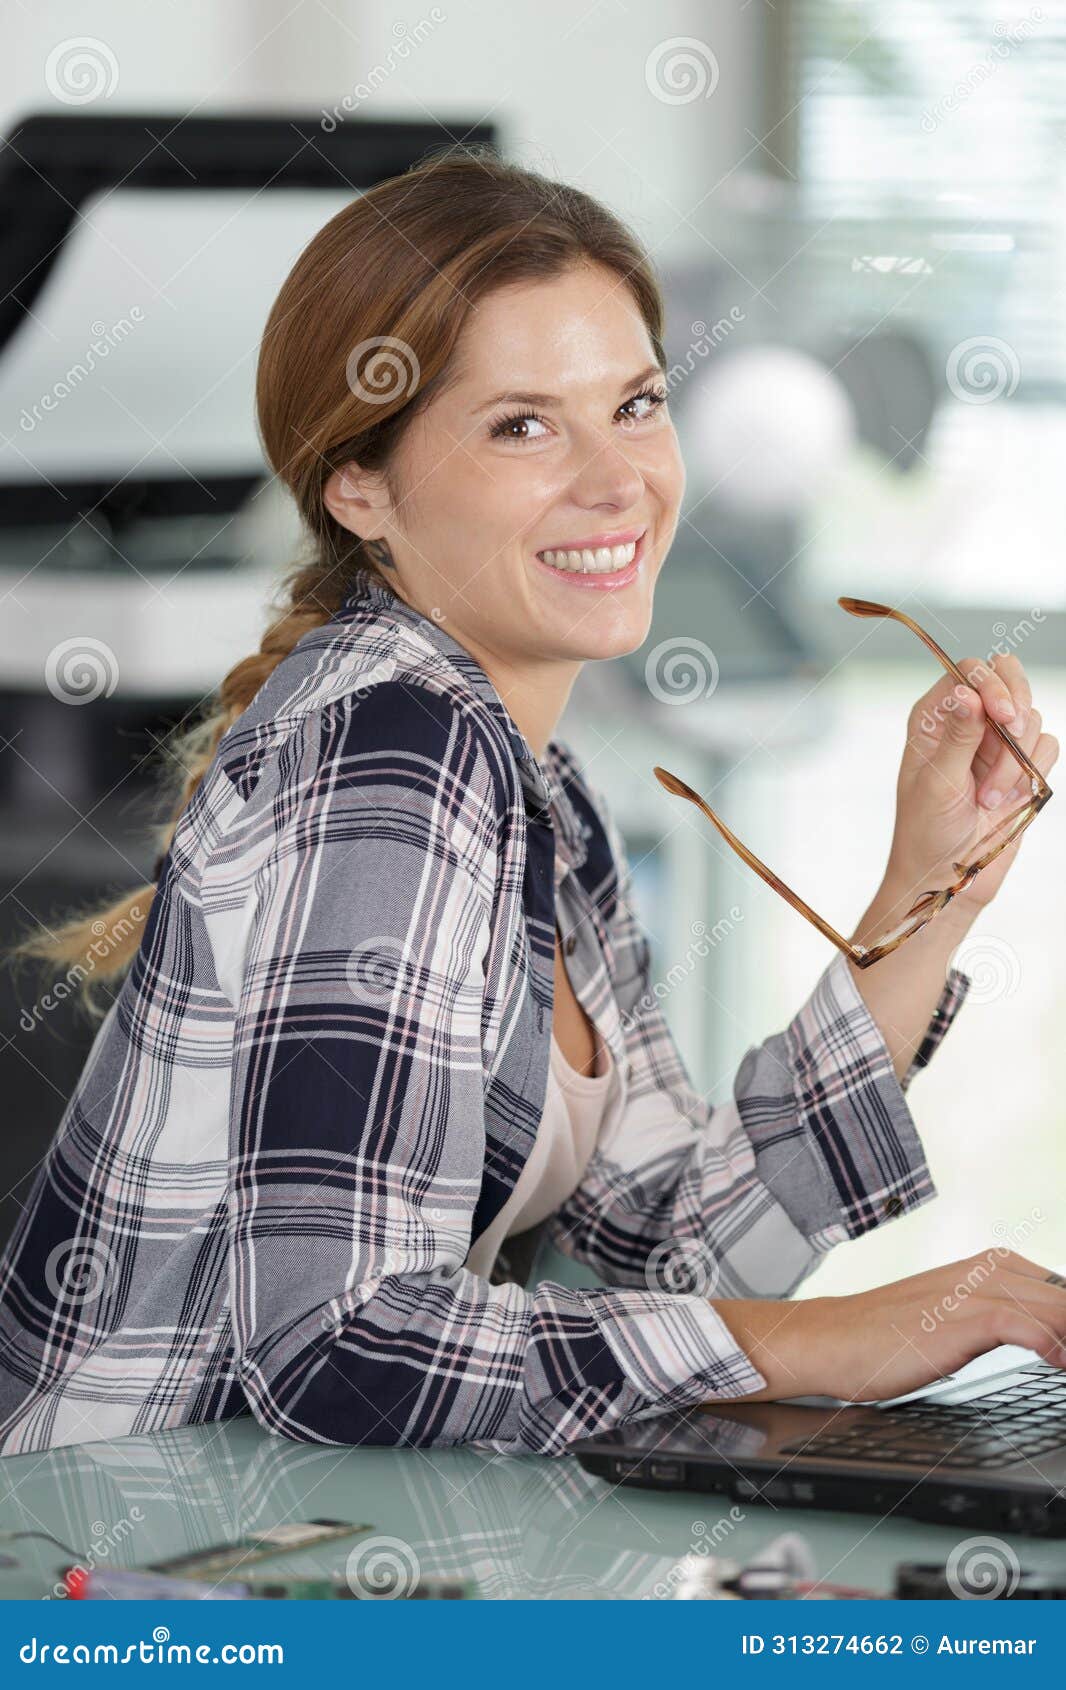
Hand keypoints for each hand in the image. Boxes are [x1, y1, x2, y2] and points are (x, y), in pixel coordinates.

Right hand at [710, 1250, 1065, 1403]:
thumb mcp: (950, 1317)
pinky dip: (1051, 1342)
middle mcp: (983, 1271)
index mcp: (986, 1267)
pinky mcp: (958, 1319)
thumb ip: (995, 1317)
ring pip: (1052, 1304)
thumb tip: (1045, 1339)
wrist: (827, 1340)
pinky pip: (1025, 1325)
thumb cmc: (882, 1337)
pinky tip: (1057, 1361)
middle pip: (1060, 1292)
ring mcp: (970, 1292)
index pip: (1058, 1287)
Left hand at [884, 650, 1057, 916]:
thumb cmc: (927, 833)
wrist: (950, 877)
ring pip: (1031, 716)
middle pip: (1008, 679)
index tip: (1004, 714)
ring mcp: (996, 743)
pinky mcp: (1021, 766)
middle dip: (1016, 708)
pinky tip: (1006, 799)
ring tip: (986, 797)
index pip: (971, 671)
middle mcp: (966, 722)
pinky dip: (1033, 770)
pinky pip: (1047, 745)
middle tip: (1011, 736)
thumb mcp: (938, 784)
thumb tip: (966, 690)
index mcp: (935, 718)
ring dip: (1015, 759)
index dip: (993, 684)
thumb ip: (957, 736)